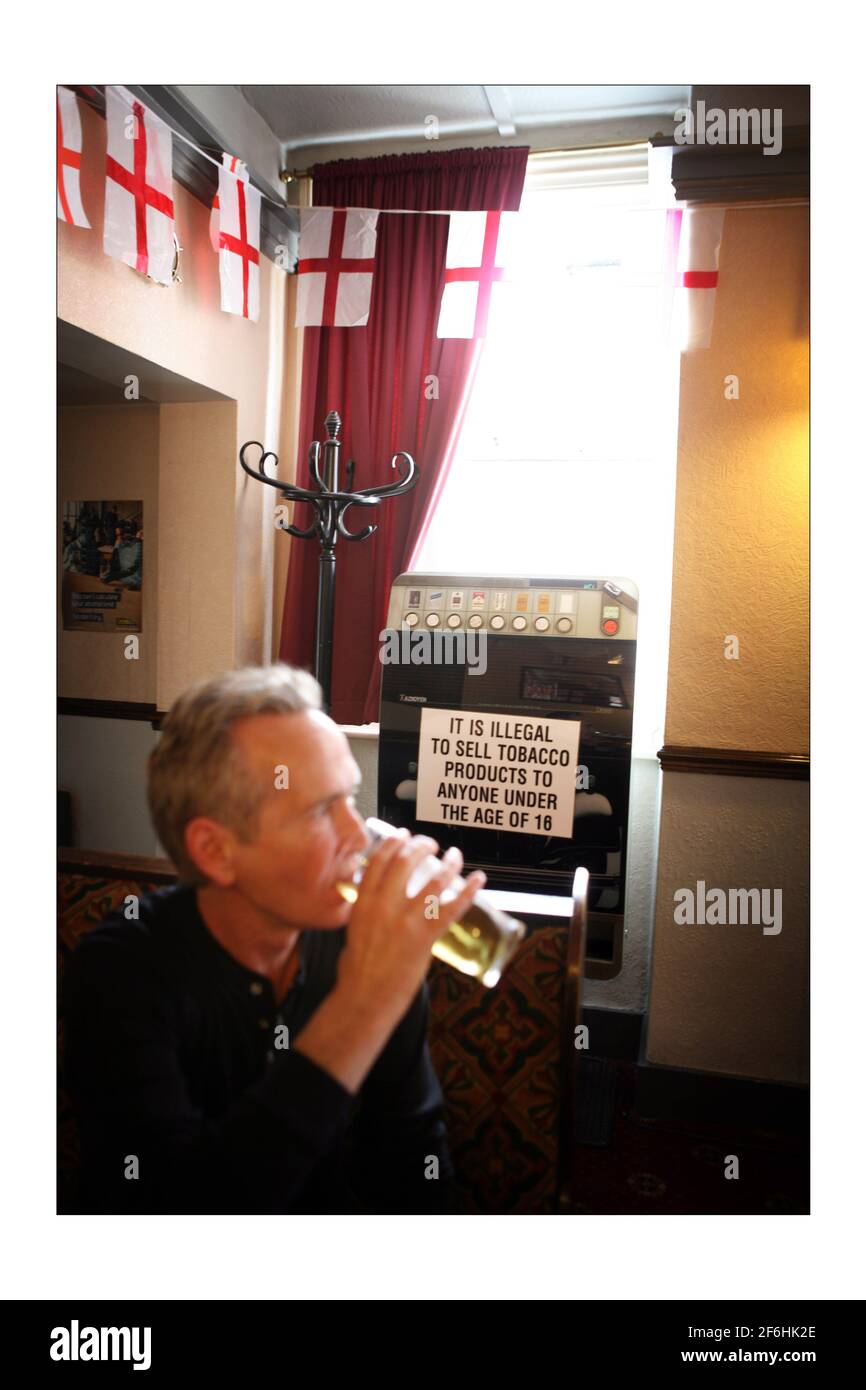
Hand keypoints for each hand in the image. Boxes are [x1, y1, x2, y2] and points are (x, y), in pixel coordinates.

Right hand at [336, 830, 485, 1016]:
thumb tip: (376, 896)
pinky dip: (469, 890)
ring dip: (449, 863)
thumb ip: (365, 908)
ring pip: (434, 880)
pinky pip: (453, 907)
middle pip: (407, 861)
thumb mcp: (353, 929)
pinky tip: (479, 879)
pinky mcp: (425, 937)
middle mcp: (384, 906)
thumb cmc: (356, 970)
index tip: (405, 835)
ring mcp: (406, 921)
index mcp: (363, 902)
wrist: (364, 998)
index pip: (380, 860)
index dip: (395, 842)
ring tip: (455, 856)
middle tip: (432, 844)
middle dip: (422, 846)